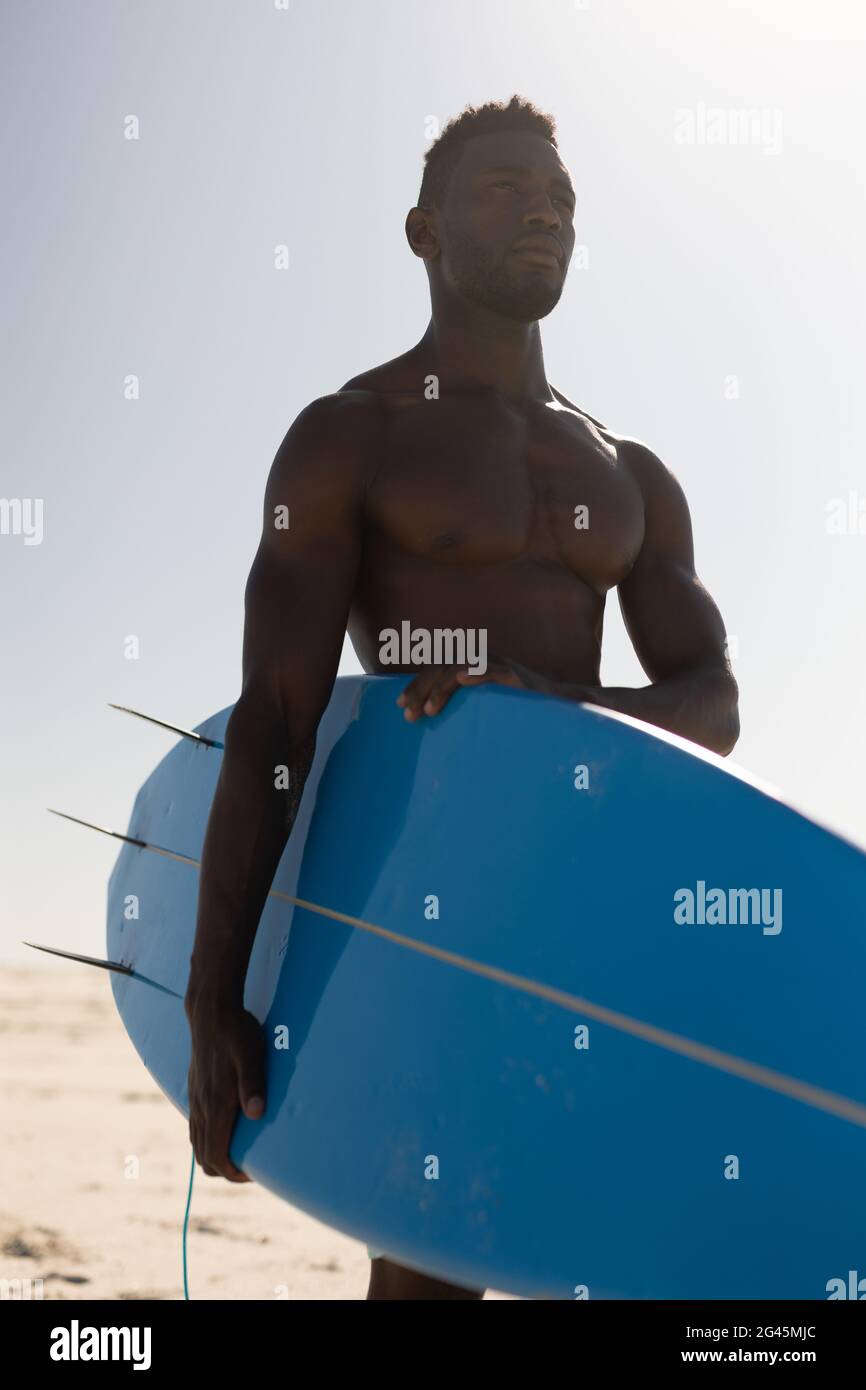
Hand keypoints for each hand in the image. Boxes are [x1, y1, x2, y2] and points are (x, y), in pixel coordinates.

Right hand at [186, 1001, 266, 1181]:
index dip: (233, 1173)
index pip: (216, 1155)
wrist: (210, 1011)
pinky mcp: (194, 1090)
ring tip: (241, 1153)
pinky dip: (207, 1140)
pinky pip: (195, 1127)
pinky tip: (226, 1130)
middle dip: (225, 1170)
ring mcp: (195, 1099)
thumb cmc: (236, 1032)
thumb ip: (253, 1084)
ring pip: (197, 1144)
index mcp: (215, 1104)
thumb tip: (257, 1114)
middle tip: (251, 1168)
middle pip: (204, 1157)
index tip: (253, 1175)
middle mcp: (201, 1106)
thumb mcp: (251, 1055)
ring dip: (214, 1156)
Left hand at [396, 658, 564, 720]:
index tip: (399, 706)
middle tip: (407, 714)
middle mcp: (479, 661)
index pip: (436, 670)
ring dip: (441, 688)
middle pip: (441, 668)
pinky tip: (464, 679)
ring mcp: (496, 666)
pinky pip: (493, 669)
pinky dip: (478, 671)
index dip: (416, 685)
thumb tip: (428, 717)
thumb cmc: (515, 707)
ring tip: (428, 710)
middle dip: (420, 689)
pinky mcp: (514, 675)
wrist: (554, 703)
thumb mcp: (482, 705)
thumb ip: (460, 704)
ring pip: (460, 668)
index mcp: (469, 666)